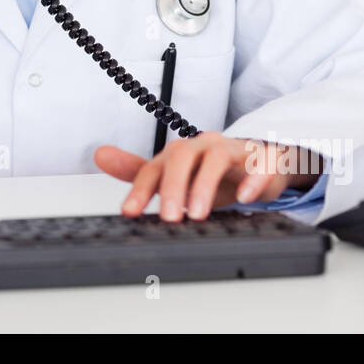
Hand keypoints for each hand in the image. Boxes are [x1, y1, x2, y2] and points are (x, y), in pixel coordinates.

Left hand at [94, 133, 321, 221]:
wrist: (261, 162)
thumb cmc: (214, 171)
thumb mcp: (175, 174)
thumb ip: (139, 171)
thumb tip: (99, 155)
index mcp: (181, 153)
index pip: (154, 167)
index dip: (141, 189)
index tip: (130, 212)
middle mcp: (203, 146)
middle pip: (183, 156)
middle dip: (173, 187)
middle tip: (169, 217)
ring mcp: (234, 150)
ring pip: (217, 158)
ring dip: (205, 185)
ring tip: (198, 213)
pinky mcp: (263, 159)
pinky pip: (260, 163)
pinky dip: (253, 179)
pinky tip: (245, 197)